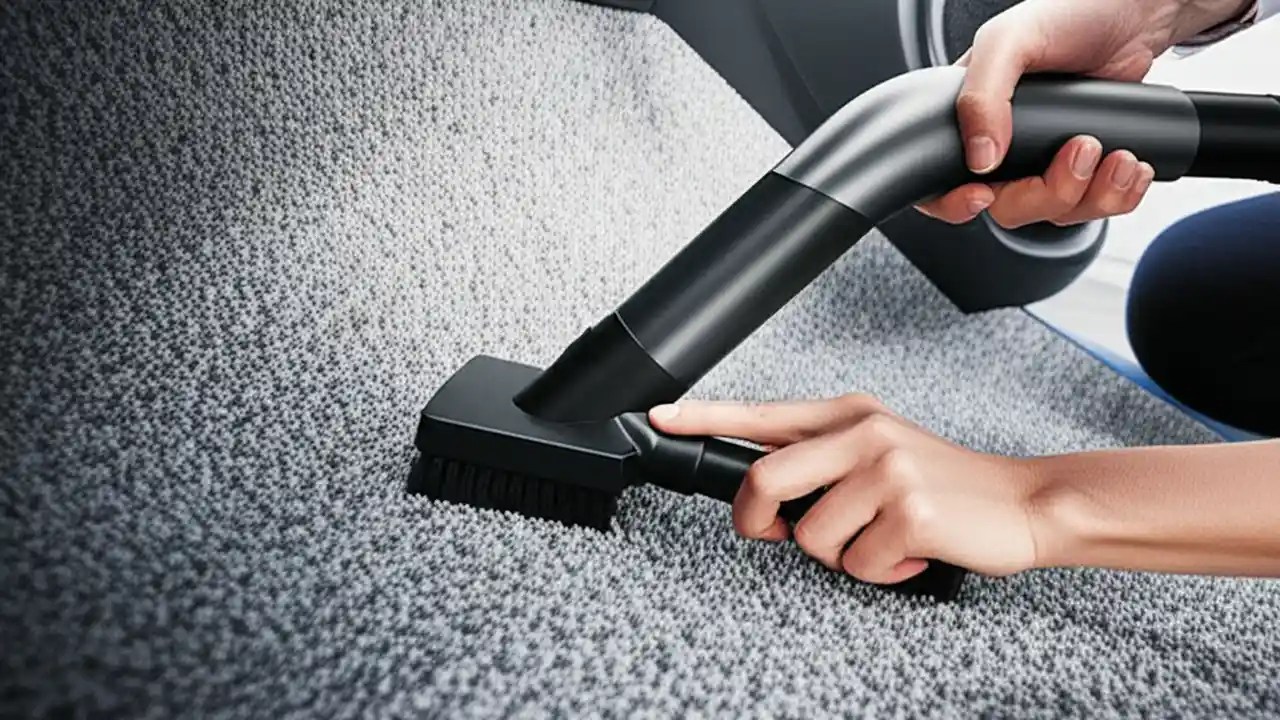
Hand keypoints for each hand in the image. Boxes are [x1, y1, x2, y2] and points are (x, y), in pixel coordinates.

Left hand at [648, 395, 1045, 583]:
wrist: (1023, 502)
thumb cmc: (944, 484)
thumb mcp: (880, 451)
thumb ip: (823, 459)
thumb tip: (765, 496)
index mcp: (849, 415)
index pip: (761, 413)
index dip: (703, 417)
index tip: (660, 419)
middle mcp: (863, 432)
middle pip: (763, 479)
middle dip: (756, 523)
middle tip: (779, 535)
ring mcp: (886, 469)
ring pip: (810, 537)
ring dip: (840, 557)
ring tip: (881, 541)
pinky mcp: (909, 510)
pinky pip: (854, 563)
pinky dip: (877, 574)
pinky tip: (907, 555)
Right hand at [916, 0, 1251, 227]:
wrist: (1136, 13)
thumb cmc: (1069, 14)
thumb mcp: (1010, 41)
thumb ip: (982, 97)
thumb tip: (979, 158)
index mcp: (970, 119)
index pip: (940, 184)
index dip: (954, 203)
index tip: (982, 195)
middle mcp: (1004, 146)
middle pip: (1008, 208)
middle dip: (1050, 192)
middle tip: (1081, 149)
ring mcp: (1046, 161)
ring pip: (1054, 213)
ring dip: (1094, 194)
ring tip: (1118, 155)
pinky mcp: (1088, 168)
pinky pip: (1096, 207)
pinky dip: (1118, 195)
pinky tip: (1131, 165)